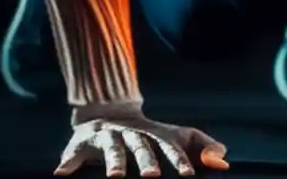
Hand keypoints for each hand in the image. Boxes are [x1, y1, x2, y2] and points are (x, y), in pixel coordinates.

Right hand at [54, 103, 228, 176]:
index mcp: (157, 135)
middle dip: (147, 162)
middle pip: (141, 148)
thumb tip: (226, 164)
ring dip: (113, 163)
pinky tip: (61, 175)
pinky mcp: (82, 143)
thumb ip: (204, 147)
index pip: (170, 148)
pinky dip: (67, 164)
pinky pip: (72, 155)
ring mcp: (108, 138)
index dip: (179, 161)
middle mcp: (133, 135)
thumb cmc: (152, 135)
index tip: (187, 175)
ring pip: (111, 150)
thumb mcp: (180, 136)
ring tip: (113, 177)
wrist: (110, 113)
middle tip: (152, 177)